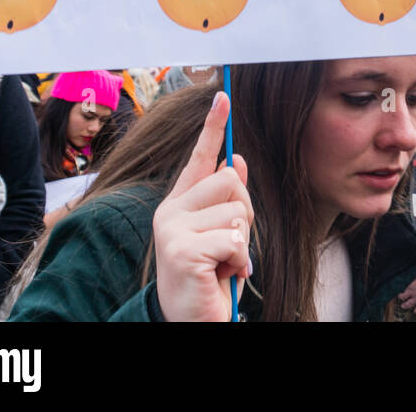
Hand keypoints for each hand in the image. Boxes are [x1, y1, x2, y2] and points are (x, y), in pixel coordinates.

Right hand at [152, 92, 253, 321]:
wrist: (194, 320)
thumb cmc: (211, 277)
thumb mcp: (224, 234)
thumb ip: (227, 200)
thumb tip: (235, 160)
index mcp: (180, 203)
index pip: (199, 158)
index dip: (212, 127)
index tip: (223, 95)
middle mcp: (170, 210)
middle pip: (229, 182)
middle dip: (245, 214)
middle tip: (232, 245)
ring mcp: (172, 229)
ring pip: (236, 211)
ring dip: (243, 243)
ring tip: (225, 263)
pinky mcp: (181, 250)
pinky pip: (234, 239)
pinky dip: (240, 261)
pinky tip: (224, 275)